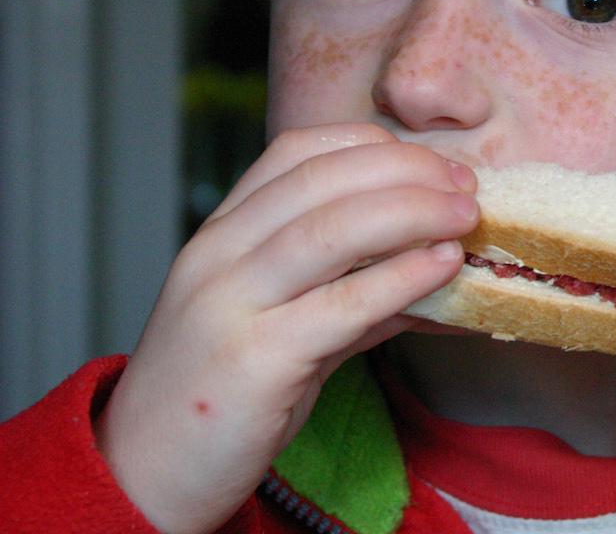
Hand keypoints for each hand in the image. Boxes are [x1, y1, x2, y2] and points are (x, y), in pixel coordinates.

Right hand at [95, 123, 477, 533]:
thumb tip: (438, 267)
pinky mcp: (252, 360)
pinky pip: (340, 305)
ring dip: (413, 213)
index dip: (373, 146)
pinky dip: (401, 278)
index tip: (431, 161)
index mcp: (221, 234)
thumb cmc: (222, 393)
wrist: (147, 473)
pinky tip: (443, 268)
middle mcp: (218, 256)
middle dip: (407, 172)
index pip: (296, 152)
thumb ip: (354, 289)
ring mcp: (229, 304)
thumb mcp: (284, 323)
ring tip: (465, 218)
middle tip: (465, 187)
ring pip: (331, 231)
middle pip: (323, 181)